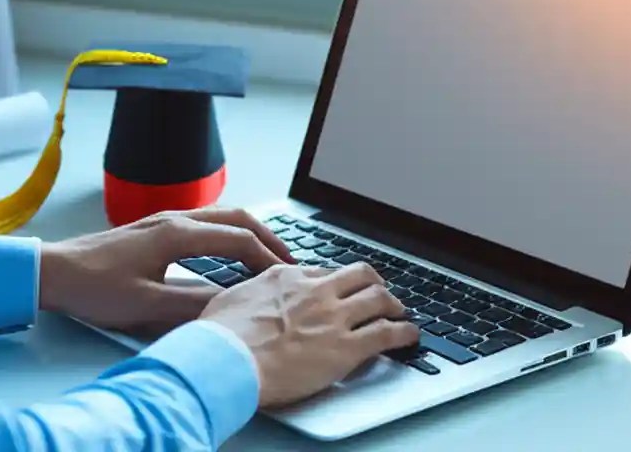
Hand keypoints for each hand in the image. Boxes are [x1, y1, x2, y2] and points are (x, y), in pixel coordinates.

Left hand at [38, 207, 293, 333]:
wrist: (52, 271)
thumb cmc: (95, 287)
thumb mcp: (146, 304)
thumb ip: (192, 304)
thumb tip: (233, 305)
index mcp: (178, 234)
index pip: (239, 240)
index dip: (268, 258)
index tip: (287, 277)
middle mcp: (177, 218)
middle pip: (238, 218)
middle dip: (270, 238)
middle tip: (292, 262)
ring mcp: (166, 219)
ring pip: (223, 216)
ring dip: (251, 232)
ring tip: (270, 255)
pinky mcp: (157, 227)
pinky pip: (208, 222)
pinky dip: (231, 233)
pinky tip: (232, 252)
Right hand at [200, 262, 419, 407]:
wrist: (227, 359)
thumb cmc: (220, 336)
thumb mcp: (230, 298)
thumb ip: (250, 294)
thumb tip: (248, 299)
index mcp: (287, 277)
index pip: (323, 271)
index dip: (337, 282)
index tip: (341, 289)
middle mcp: (316, 290)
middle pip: (359, 275)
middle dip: (374, 283)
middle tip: (380, 293)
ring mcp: (334, 317)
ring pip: (379, 299)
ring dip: (394, 306)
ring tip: (400, 313)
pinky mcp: (346, 347)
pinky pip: (386, 333)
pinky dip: (404, 333)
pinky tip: (410, 336)